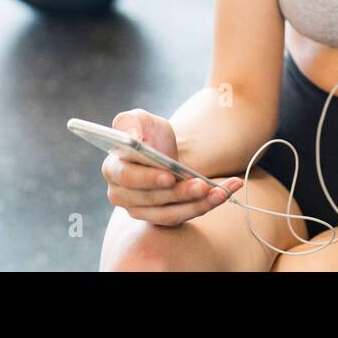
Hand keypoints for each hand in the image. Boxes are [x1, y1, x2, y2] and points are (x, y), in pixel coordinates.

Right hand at [101, 109, 243, 225]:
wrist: (165, 151)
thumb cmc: (149, 134)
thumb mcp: (140, 120)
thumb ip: (129, 122)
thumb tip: (130, 136)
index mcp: (113, 169)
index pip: (128, 178)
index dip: (148, 179)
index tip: (169, 176)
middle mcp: (122, 195)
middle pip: (152, 200)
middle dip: (180, 193)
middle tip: (203, 185)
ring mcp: (141, 211)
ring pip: (170, 214)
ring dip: (198, 204)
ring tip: (220, 192)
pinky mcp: (161, 218)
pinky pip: (184, 217)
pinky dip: (206, 206)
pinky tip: (225, 193)